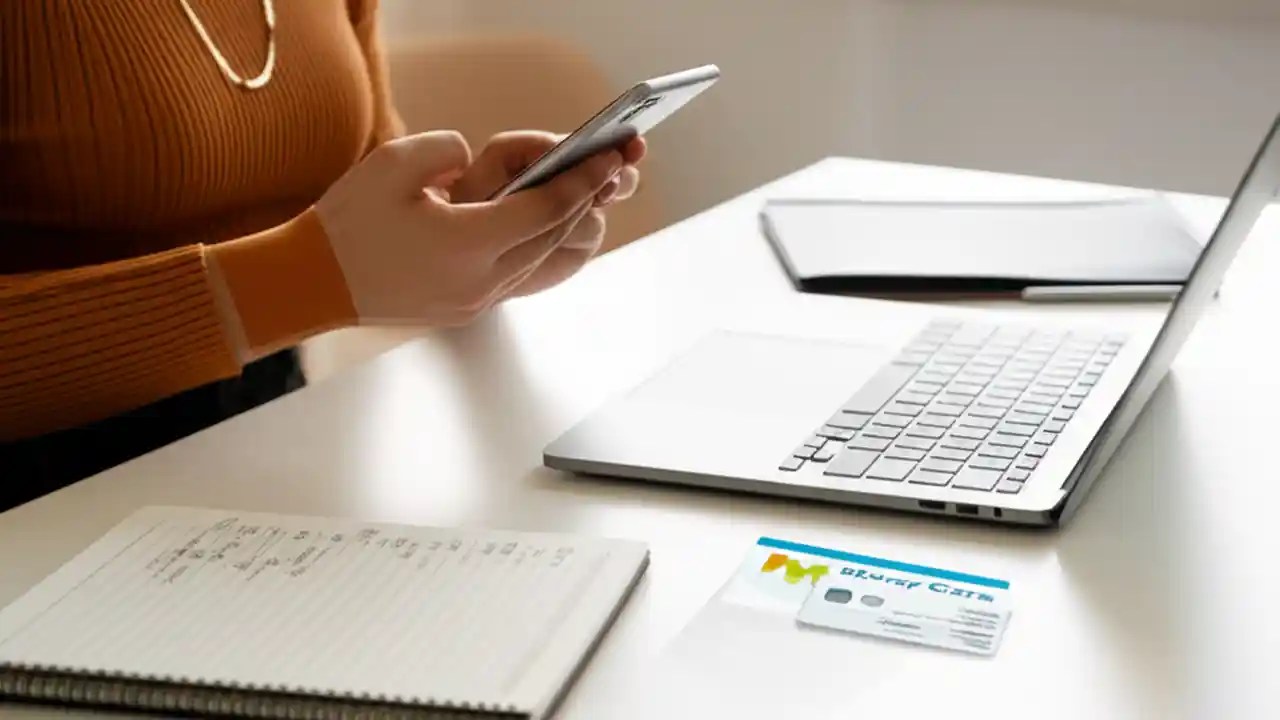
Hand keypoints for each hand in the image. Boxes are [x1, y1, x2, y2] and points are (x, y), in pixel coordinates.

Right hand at [314, 130, 623, 325]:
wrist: (312, 282)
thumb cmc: (347, 223)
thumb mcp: (394, 164)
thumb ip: (445, 150)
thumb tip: (473, 156)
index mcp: (468, 243)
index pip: (546, 210)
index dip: (583, 182)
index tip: (610, 159)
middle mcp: (481, 280)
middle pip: (550, 237)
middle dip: (583, 202)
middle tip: (610, 173)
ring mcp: (474, 301)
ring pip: (537, 259)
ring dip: (561, 227)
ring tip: (582, 195)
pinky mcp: (463, 310)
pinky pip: (515, 276)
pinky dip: (534, 248)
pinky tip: (539, 227)